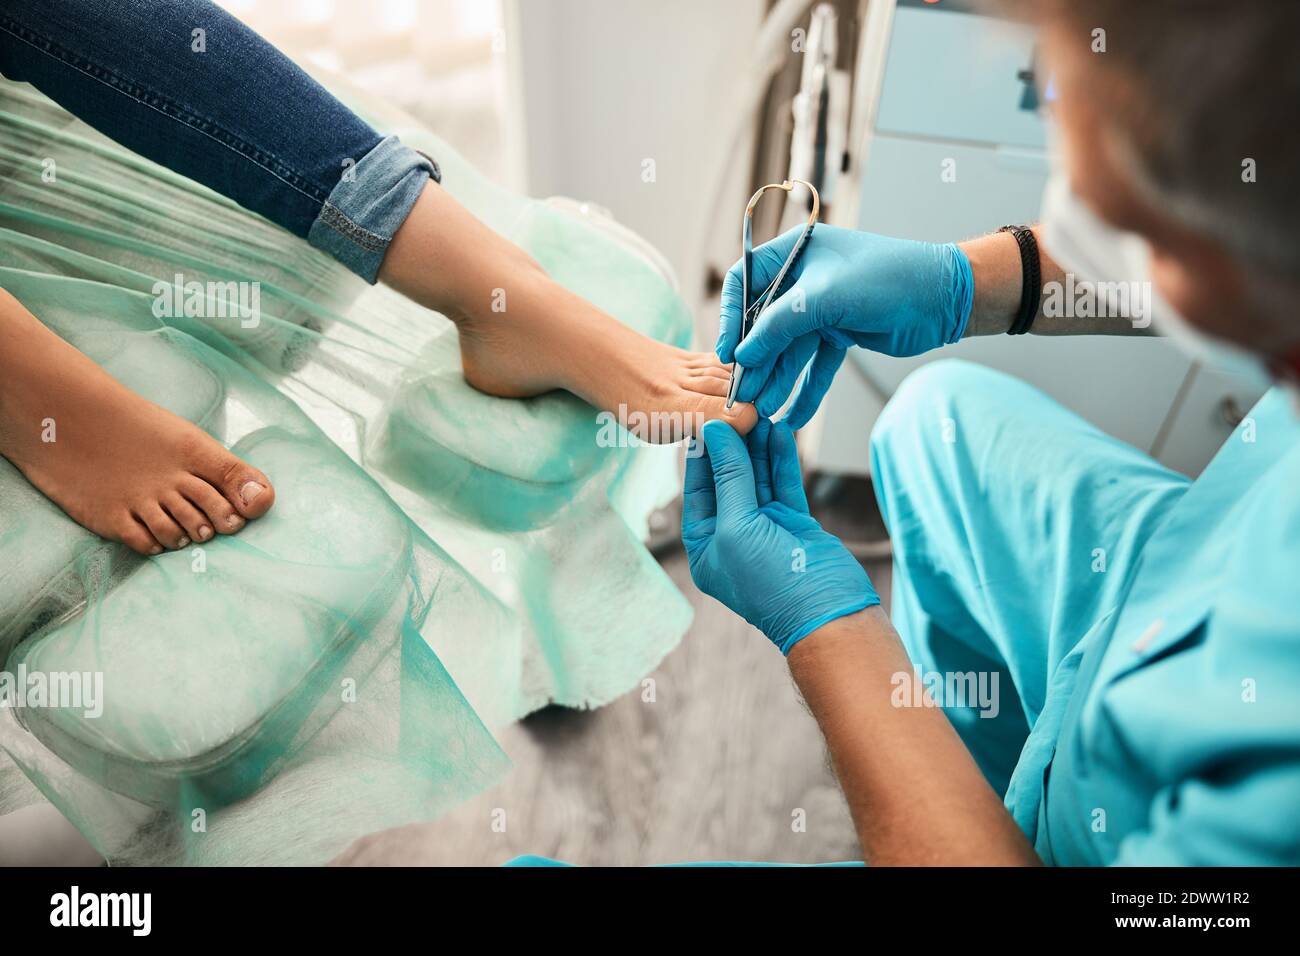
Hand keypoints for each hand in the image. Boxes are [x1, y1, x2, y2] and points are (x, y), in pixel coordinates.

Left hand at [682, 418, 877, 654]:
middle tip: (739, 408)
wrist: (829, 613)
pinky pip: (783, 484)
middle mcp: (732, 536)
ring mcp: (764, 529)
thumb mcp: (739, 526)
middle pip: (729, 479)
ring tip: (761, 412)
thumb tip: (714, 433)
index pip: (698, 488)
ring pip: (759, 478)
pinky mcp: (794, 524)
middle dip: (734, 444)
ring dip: (759, 447)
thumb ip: (729, 477)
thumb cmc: (774, 584)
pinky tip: (780, 432)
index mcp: (705, 545)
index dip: (702, 453)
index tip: (706, 417)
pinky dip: (782, 460)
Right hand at [716, 226, 973, 425]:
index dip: (729, 317)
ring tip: (764, 412)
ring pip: (788, 349)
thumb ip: (779, 325)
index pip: (743, 283)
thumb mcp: (826, 297)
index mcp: (794, 253)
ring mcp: (821, 308)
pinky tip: (793, 417)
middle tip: (743, 395)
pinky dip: (805, 390)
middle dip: (754, 360)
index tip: (727, 352)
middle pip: (763, 323)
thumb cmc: (890, 279)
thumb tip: (741, 354)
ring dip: (777, 380)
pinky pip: (814, 365)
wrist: (947, 298)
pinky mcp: (839, 334)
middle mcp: (803, 279)